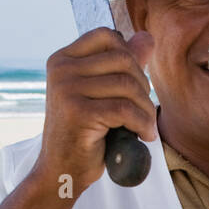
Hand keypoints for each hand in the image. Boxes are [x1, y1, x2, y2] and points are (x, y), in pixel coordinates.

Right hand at [32, 28, 157, 201]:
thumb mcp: (103, 94)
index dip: (130, 58)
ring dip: (146, 109)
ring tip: (145, 126)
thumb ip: (123, 64)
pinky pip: (125, 110)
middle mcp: (61, 69)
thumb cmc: (85, 133)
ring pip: (127, 85)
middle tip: (143, 111)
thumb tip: (147, 37)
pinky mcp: (77, 112)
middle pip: (122, 60)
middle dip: (143, 87)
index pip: (107, 37)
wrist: (62, 171)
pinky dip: (142, 123)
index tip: (133, 87)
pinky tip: (144, 135)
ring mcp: (66, 89)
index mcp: (63, 59)